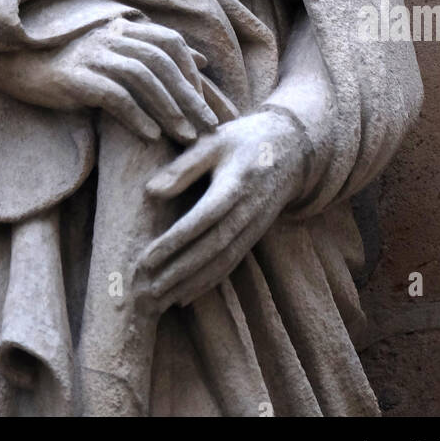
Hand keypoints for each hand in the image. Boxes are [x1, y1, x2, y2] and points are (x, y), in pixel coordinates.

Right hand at [0, 18, 217, 144]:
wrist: (16, 64)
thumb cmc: (72, 63)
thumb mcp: (117, 54)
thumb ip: (156, 54)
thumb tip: (201, 59)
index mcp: (124, 28)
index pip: (170, 43)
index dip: (193, 74)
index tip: (209, 105)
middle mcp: (111, 35)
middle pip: (162, 61)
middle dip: (190, 96)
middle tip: (209, 127)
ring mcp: (93, 53)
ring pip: (142, 76)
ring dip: (168, 108)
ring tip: (185, 136)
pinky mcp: (75, 76)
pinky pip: (113, 94)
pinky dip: (136, 115)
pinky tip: (150, 135)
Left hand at [135, 108, 308, 309]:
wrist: (292, 149)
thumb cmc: (244, 141)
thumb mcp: (213, 141)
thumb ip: (183, 167)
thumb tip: (150, 192)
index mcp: (235, 184)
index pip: (203, 219)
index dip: (176, 241)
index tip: (147, 259)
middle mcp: (248, 211)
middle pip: (212, 248)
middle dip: (179, 271)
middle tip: (148, 290)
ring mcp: (254, 227)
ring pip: (221, 262)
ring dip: (191, 284)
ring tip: (161, 299)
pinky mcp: (254, 235)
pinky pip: (230, 263)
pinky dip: (207, 282)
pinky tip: (185, 295)